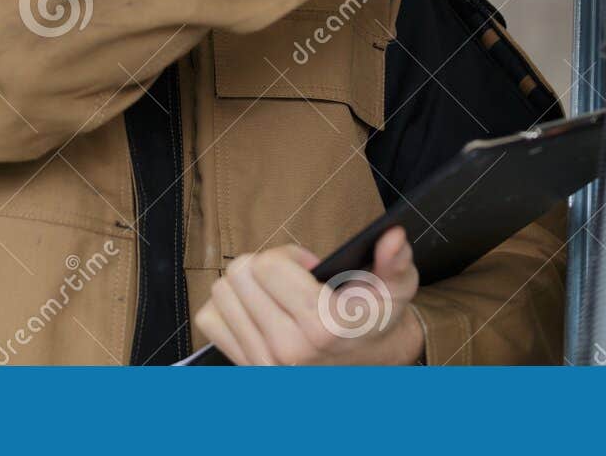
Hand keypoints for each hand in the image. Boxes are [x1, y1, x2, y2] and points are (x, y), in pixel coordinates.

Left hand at [192, 226, 423, 364]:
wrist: (370, 368)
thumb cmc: (376, 320)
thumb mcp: (396, 289)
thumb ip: (395, 261)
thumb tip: (393, 236)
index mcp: (322, 326)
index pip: (267, 265)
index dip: (289, 255)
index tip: (310, 267)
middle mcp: (288, 351)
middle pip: (238, 275)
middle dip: (264, 265)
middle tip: (292, 279)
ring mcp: (264, 365)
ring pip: (221, 294)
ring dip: (244, 284)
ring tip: (276, 293)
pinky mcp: (247, 370)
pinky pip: (209, 320)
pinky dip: (227, 307)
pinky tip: (255, 309)